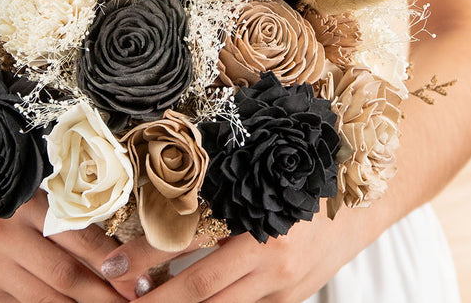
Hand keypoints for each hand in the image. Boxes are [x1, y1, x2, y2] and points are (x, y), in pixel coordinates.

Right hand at [0, 190, 128, 301]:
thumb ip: (69, 217)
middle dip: (104, 295)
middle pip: (66, 276)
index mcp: (23, 205)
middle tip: (131, 301)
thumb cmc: (0, 199)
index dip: (113, 262)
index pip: (79, 238)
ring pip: (48, 300)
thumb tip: (118, 255)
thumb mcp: (34, 195)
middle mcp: (3, 237)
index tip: (137, 277)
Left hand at [105, 201, 371, 301]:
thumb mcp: (256, 179)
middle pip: (200, 290)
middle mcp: (272, 258)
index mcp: (260, 218)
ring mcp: (283, 287)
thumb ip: (213, 196)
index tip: (109, 266)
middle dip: (154, 301)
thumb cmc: (299, 180)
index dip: (145, 258)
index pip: (189, 243)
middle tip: (118, 300)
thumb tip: (154, 211)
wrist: (360, 206)